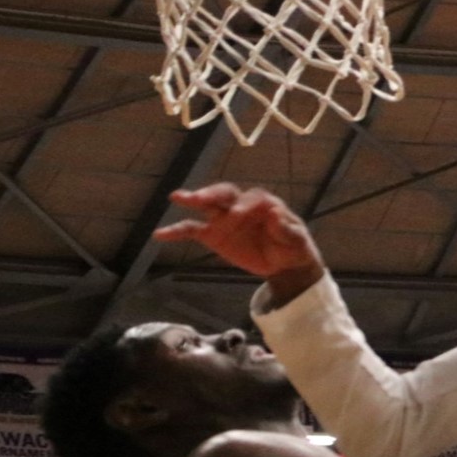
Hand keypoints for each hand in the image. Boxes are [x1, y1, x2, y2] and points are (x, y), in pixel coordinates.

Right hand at [154, 184, 324, 302]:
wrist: (285, 263)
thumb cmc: (293, 245)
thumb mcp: (296, 238)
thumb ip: (285, 227)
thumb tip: (274, 212)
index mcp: (262, 202)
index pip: (250, 198)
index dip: (244, 205)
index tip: (240, 216)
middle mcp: (240, 205)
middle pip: (224, 194)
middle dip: (212, 193)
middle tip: (201, 197)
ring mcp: (224, 219)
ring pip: (206, 206)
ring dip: (193, 200)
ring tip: (176, 197)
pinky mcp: (213, 235)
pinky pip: (191, 231)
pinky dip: (176, 231)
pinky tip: (159, 234)